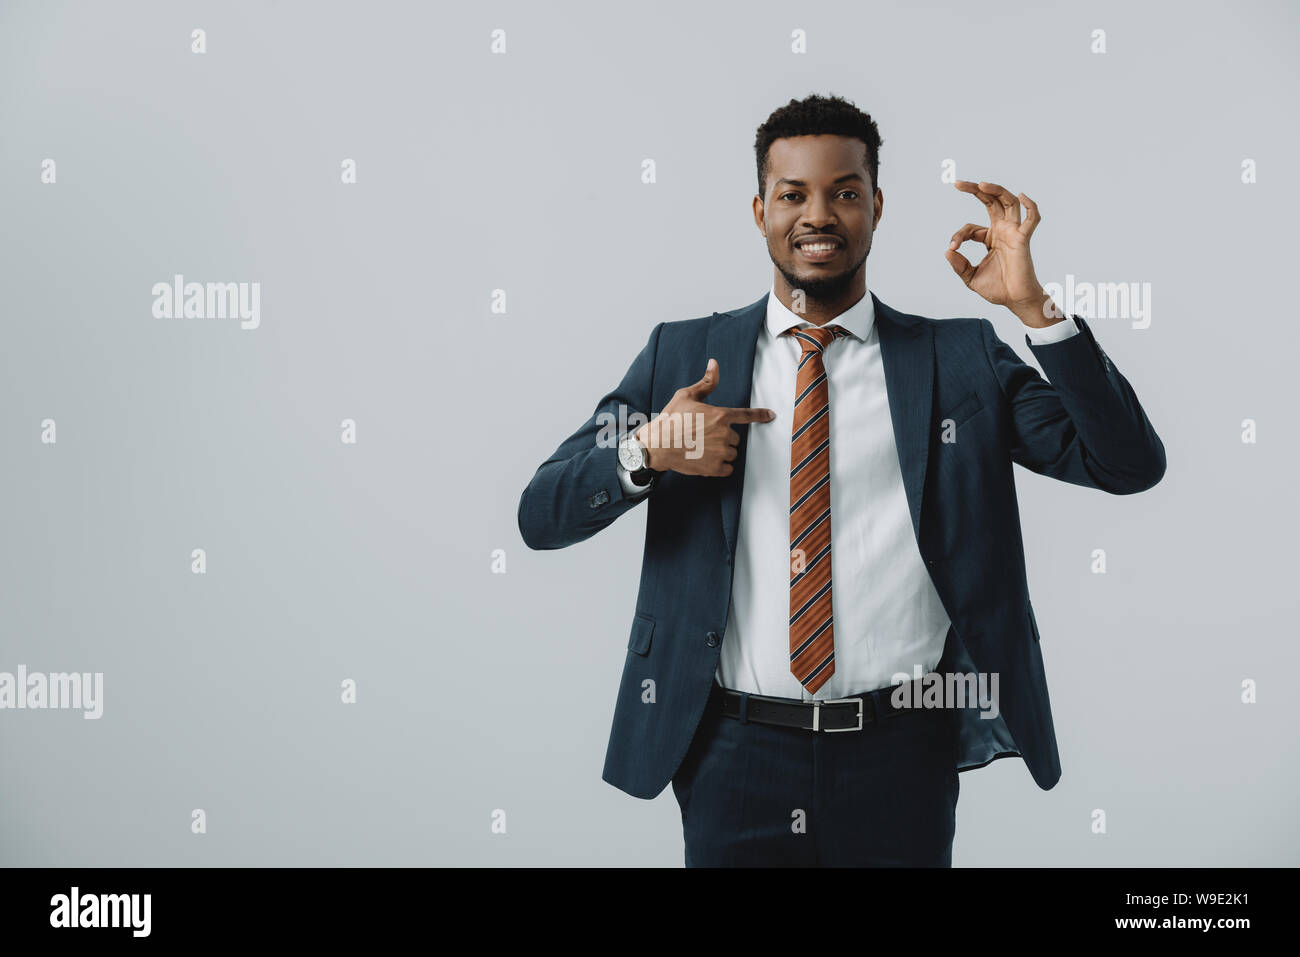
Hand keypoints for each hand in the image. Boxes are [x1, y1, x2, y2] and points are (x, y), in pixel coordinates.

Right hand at [635, 358, 774, 476]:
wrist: (657, 446)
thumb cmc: (670, 419)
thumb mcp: (686, 396)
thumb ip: (706, 382)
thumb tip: (714, 363)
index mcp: (719, 415)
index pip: (746, 415)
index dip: (760, 415)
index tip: (771, 415)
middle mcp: (723, 434)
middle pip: (735, 438)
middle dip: (724, 438)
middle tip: (704, 437)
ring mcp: (720, 452)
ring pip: (732, 453)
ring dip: (722, 452)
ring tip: (703, 449)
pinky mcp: (715, 468)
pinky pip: (728, 469)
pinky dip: (720, 467)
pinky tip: (706, 461)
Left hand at [945, 180, 1055, 324]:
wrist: (1014, 300)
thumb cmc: (997, 289)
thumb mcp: (970, 277)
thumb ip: (959, 265)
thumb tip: (947, 252)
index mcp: (990, 238)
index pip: (970, 228)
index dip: (959, 235)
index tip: (952, 248)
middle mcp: (1002, 231)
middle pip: (991, 202)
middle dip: (975, 191)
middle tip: (958, 183)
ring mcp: (1014, 233)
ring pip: (1008, 203)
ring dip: (996, 191)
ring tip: (980, 184)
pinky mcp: (1023, 240)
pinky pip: (1032, 219)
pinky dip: (1030, 206)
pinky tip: (1022, 195)